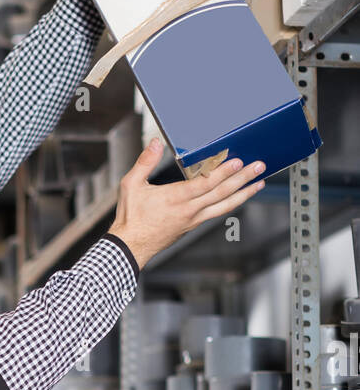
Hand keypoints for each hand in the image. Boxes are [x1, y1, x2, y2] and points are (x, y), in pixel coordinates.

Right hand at [109, 139, 264, 269]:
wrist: (130, 246)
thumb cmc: (130, 218)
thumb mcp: (131, 185)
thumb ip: (144, 162)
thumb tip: (154, 143)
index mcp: (176, 199)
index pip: (206, 183)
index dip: (224, 172)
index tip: (238, 161)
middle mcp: (189, 210)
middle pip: (222, 193)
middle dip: (243, 179)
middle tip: (260, 167)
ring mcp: (193, 219)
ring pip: (224, 206)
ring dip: (244, 194)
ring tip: (259, 184)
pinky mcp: (192, 225)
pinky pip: (217, 212)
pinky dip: (231, 203)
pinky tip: (238, 197)